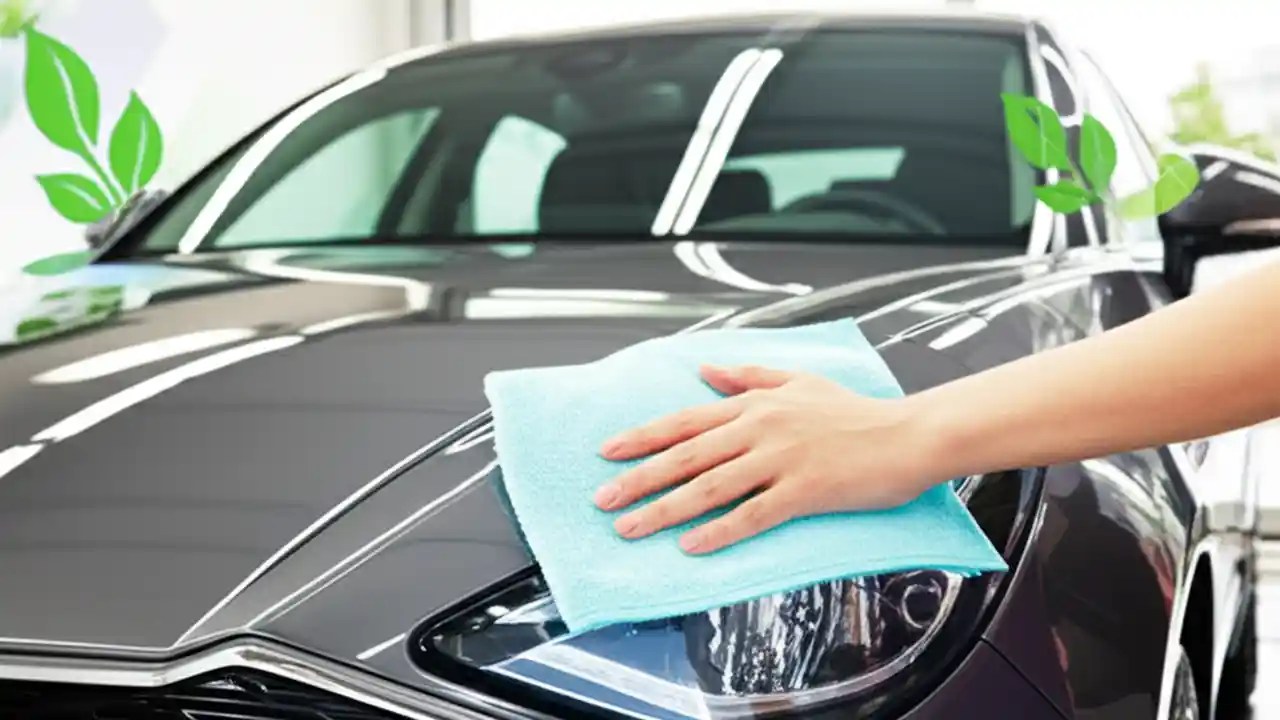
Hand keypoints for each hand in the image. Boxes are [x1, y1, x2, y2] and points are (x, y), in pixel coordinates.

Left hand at [594, 364, 940, 554]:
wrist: (908, 434)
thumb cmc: (856, 412)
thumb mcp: (798, 380)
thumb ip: (748, 377)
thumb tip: (704, 372)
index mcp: (755, 405)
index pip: (686, 420)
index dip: (643, 437)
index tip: (609, 452)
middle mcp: (760, 428)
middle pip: (687, 455)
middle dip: (639, 479)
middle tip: (603, 499)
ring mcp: (781, 460)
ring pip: (710, 487)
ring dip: (665, 509)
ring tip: (632, 527)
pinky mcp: (804, 490)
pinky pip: (752, 515)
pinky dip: (719, 531)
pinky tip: (692, 546)